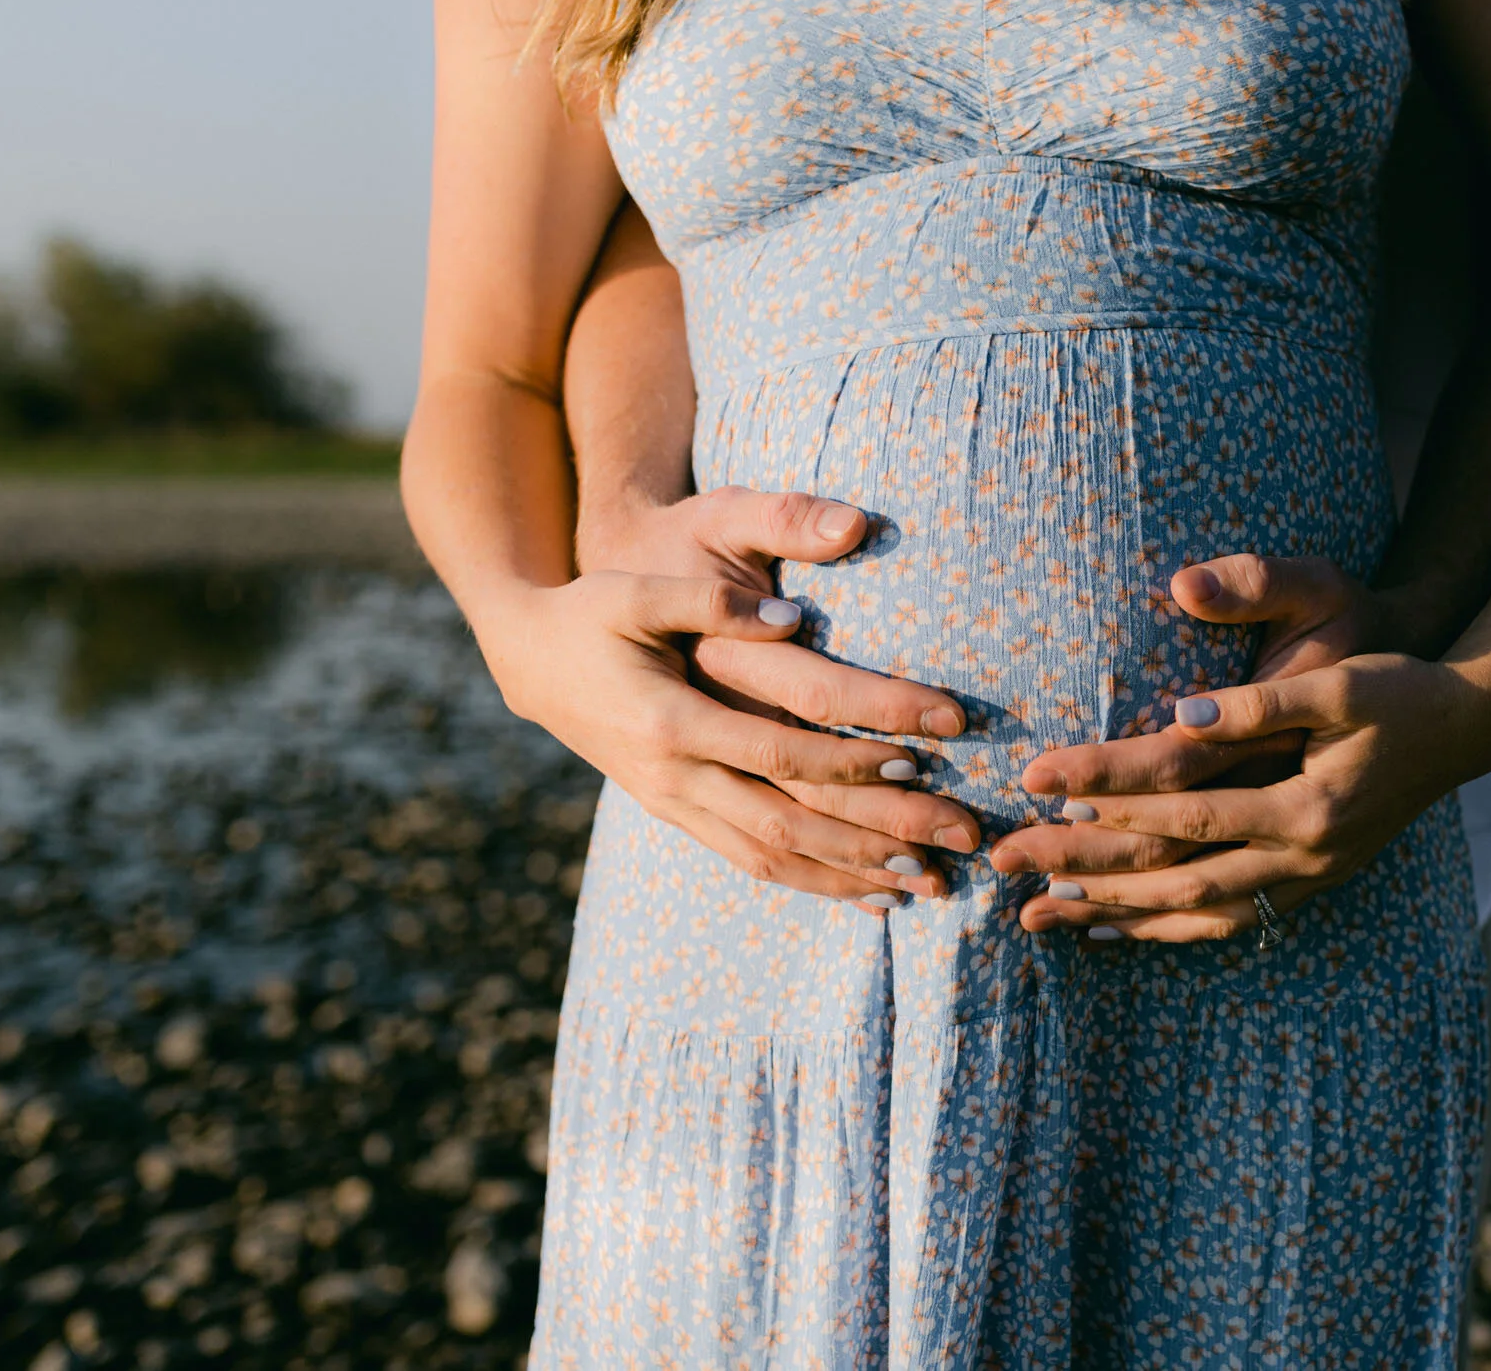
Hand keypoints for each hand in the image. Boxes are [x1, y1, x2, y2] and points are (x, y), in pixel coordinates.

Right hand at [471, 566, 954, 917]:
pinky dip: (814, 883)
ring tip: (931, 881)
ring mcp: (674, 804)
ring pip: (774, 856)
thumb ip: (711, 602)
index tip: (924, 751)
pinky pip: (751, 863)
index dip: (853, 754)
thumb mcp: (638, 592)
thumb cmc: (594, 611)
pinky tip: (870, 898)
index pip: (782, 748)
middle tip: (960, 835)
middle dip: (880, 831)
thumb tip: (792, 618)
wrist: (531, 658)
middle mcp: (675, 777)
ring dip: (854, 872)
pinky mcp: (677, 814)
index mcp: (670, 721)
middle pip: (792, 820)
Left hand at [1004, 558, 1490, 941]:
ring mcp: (1306, 879)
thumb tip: (1179, 715)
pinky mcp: (1305, 884)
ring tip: (1035, 913)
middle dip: (1081, 864)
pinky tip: (1109, 929)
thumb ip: (1260, 701)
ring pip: (1192, 910)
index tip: (1033, 780)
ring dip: (1112, 912)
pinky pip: (1222, 920)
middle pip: (1171, 868)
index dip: (1104, 787)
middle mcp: (1302, 854)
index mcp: (1306, 801)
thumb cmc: (1398, 687)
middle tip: (1002, 861)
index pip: (1180, 799)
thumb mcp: (1339, 679)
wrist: (1466, 727)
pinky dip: (1162, 928)